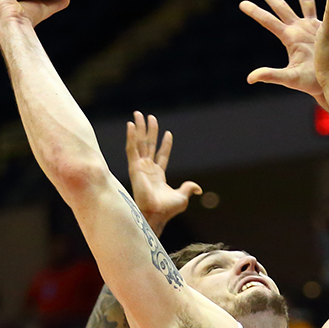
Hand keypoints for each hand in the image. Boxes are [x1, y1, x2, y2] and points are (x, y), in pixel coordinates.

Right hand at [127, 113, 200, 233]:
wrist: (156, 213)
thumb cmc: (167, 209)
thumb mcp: (182, 197)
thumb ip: (188, 189)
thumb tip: (198, 188)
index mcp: (158, 176)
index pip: (162, 155)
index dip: (165, 144)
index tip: (168, 133)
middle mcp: (147, 169)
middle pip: (148, 145)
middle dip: (149, 131)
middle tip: (148, 116)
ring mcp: (140, 167)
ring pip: (139, 143)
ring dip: (139, 129)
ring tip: (138, 114)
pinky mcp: (134, 167)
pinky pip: (131, 149)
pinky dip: (130, 137)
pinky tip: (131, 125)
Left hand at [242, 0, 325, 101]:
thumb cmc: (311, 83)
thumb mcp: (289, 78)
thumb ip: (270, 75)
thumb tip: (250, 78)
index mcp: (289, 38)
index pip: (268, 21)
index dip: (255, 11)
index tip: (241, 3)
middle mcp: (298, 29)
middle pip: (280, 6)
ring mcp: (311, 27)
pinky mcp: (325, 28)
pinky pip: (328, 5)